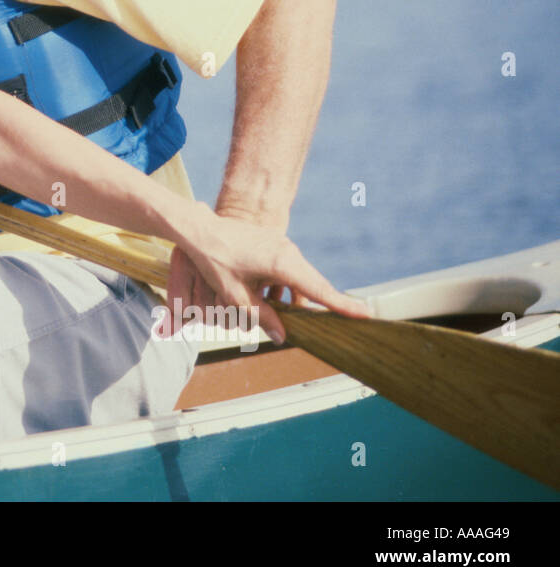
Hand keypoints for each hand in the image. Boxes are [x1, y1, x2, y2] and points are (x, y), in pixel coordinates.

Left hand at [161, 203, 368, 343]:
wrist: (200, 229)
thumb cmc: (215, 259)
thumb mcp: (236, 294)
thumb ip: (261, 316)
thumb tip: (282, 337)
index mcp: (282, 263)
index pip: (318, 289)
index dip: (342, 304)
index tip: (366, 314)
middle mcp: (288, 251)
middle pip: (312, 286)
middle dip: (318, 306)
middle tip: (333, 325)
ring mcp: (282, 245)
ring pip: (299, 278)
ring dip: (293, 298)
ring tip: (281, 316)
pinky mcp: (274, 244)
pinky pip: (288, 270)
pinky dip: (284, 286)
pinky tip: (270, 299)